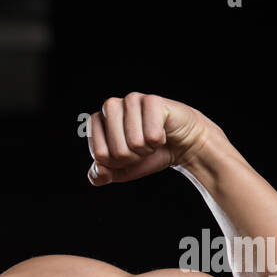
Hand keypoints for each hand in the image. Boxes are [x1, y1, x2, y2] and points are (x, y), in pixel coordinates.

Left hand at [86, 93, 216, 185]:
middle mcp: (110, 107)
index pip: (99, 154)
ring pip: (134, 143)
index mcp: (96, 122)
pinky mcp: (151, 100)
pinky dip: (159, 141)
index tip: (126, 154)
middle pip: (116, 151)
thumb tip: (99, 173)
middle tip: (141, 147)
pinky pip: (151, 135)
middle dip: (132, 158)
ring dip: (146, 149)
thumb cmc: (147, 155)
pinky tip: (162, 132)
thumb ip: (101, 175)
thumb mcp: (120, 171)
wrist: (179, 145)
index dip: (116, 163)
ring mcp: (130, 100)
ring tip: (151, 140)